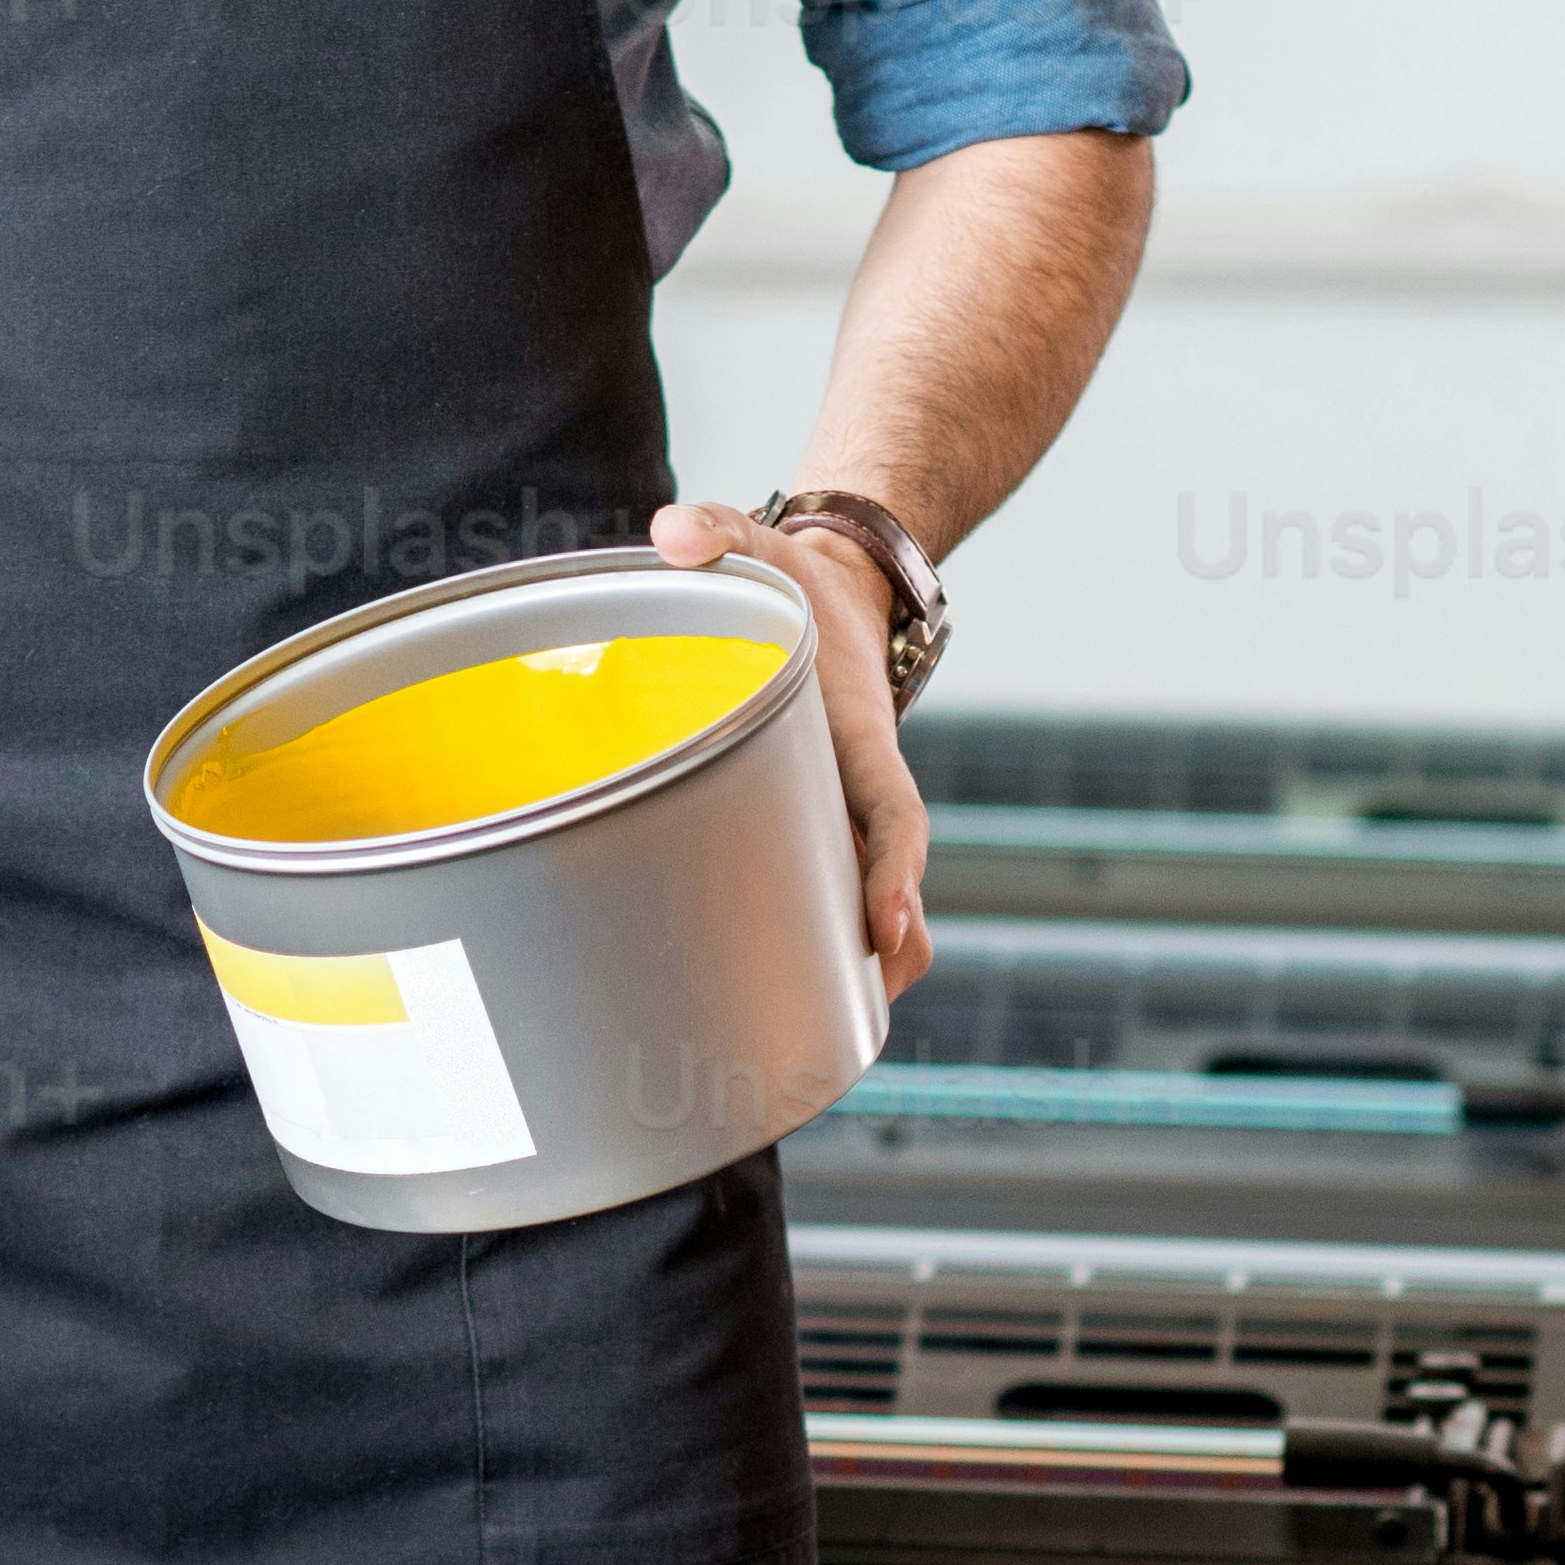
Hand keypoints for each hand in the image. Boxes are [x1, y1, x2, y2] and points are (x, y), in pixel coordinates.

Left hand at [657, 493, 926, 993]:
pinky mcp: (821, 820)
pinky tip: (787, 997)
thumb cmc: (796, 579)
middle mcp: (861, 785)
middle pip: (892, 881)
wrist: (842, 593)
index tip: (890, 924)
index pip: (892, 814)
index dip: (895, 870)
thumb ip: (719, 529)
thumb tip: (670, 533)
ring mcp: (845, 809)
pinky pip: (832, 885)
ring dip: (861, 961)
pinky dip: (825, 941)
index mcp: (859, 735)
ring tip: (826, 1036)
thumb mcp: (763, 542)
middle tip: (865, 1002)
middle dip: (888, 946)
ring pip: (867, 897)